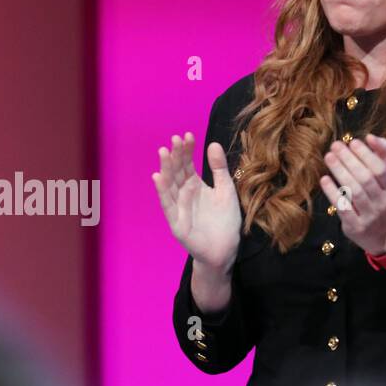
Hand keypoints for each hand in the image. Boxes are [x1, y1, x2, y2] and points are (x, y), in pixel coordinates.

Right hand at [152, 132, 241, 270]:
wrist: (226, 250)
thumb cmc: (225, 221)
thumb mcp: (226, 190)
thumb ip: (219, 169)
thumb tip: (213, 143)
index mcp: (195, 186)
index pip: (188, 164)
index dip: (187, 150)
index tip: (188, 135)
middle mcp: (184, 194)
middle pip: (177, 172)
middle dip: (175, 156)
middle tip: (175, 140)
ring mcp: (178, 208)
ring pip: (169, 185)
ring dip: (166, 169)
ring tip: (163, 152)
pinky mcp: (176, 223)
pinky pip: (168, 205)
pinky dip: (162, 191)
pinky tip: (158, 177)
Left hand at [318, 133, 385, 254]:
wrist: (383, 234)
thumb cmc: (379, 197)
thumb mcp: (385, 177)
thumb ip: (382, 155)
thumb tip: (371, 137)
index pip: (381, 169)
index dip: (367, 155)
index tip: (352, 142)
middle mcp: (383, 201)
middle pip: (366, 178)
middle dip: (349, 160)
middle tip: (335, 146)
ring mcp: (369, 215)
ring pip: (355, 192)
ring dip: (340, 172)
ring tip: (329, 157)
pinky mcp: (356, 226)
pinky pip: (344, 208)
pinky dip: (333, 193)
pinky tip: (324, 179)